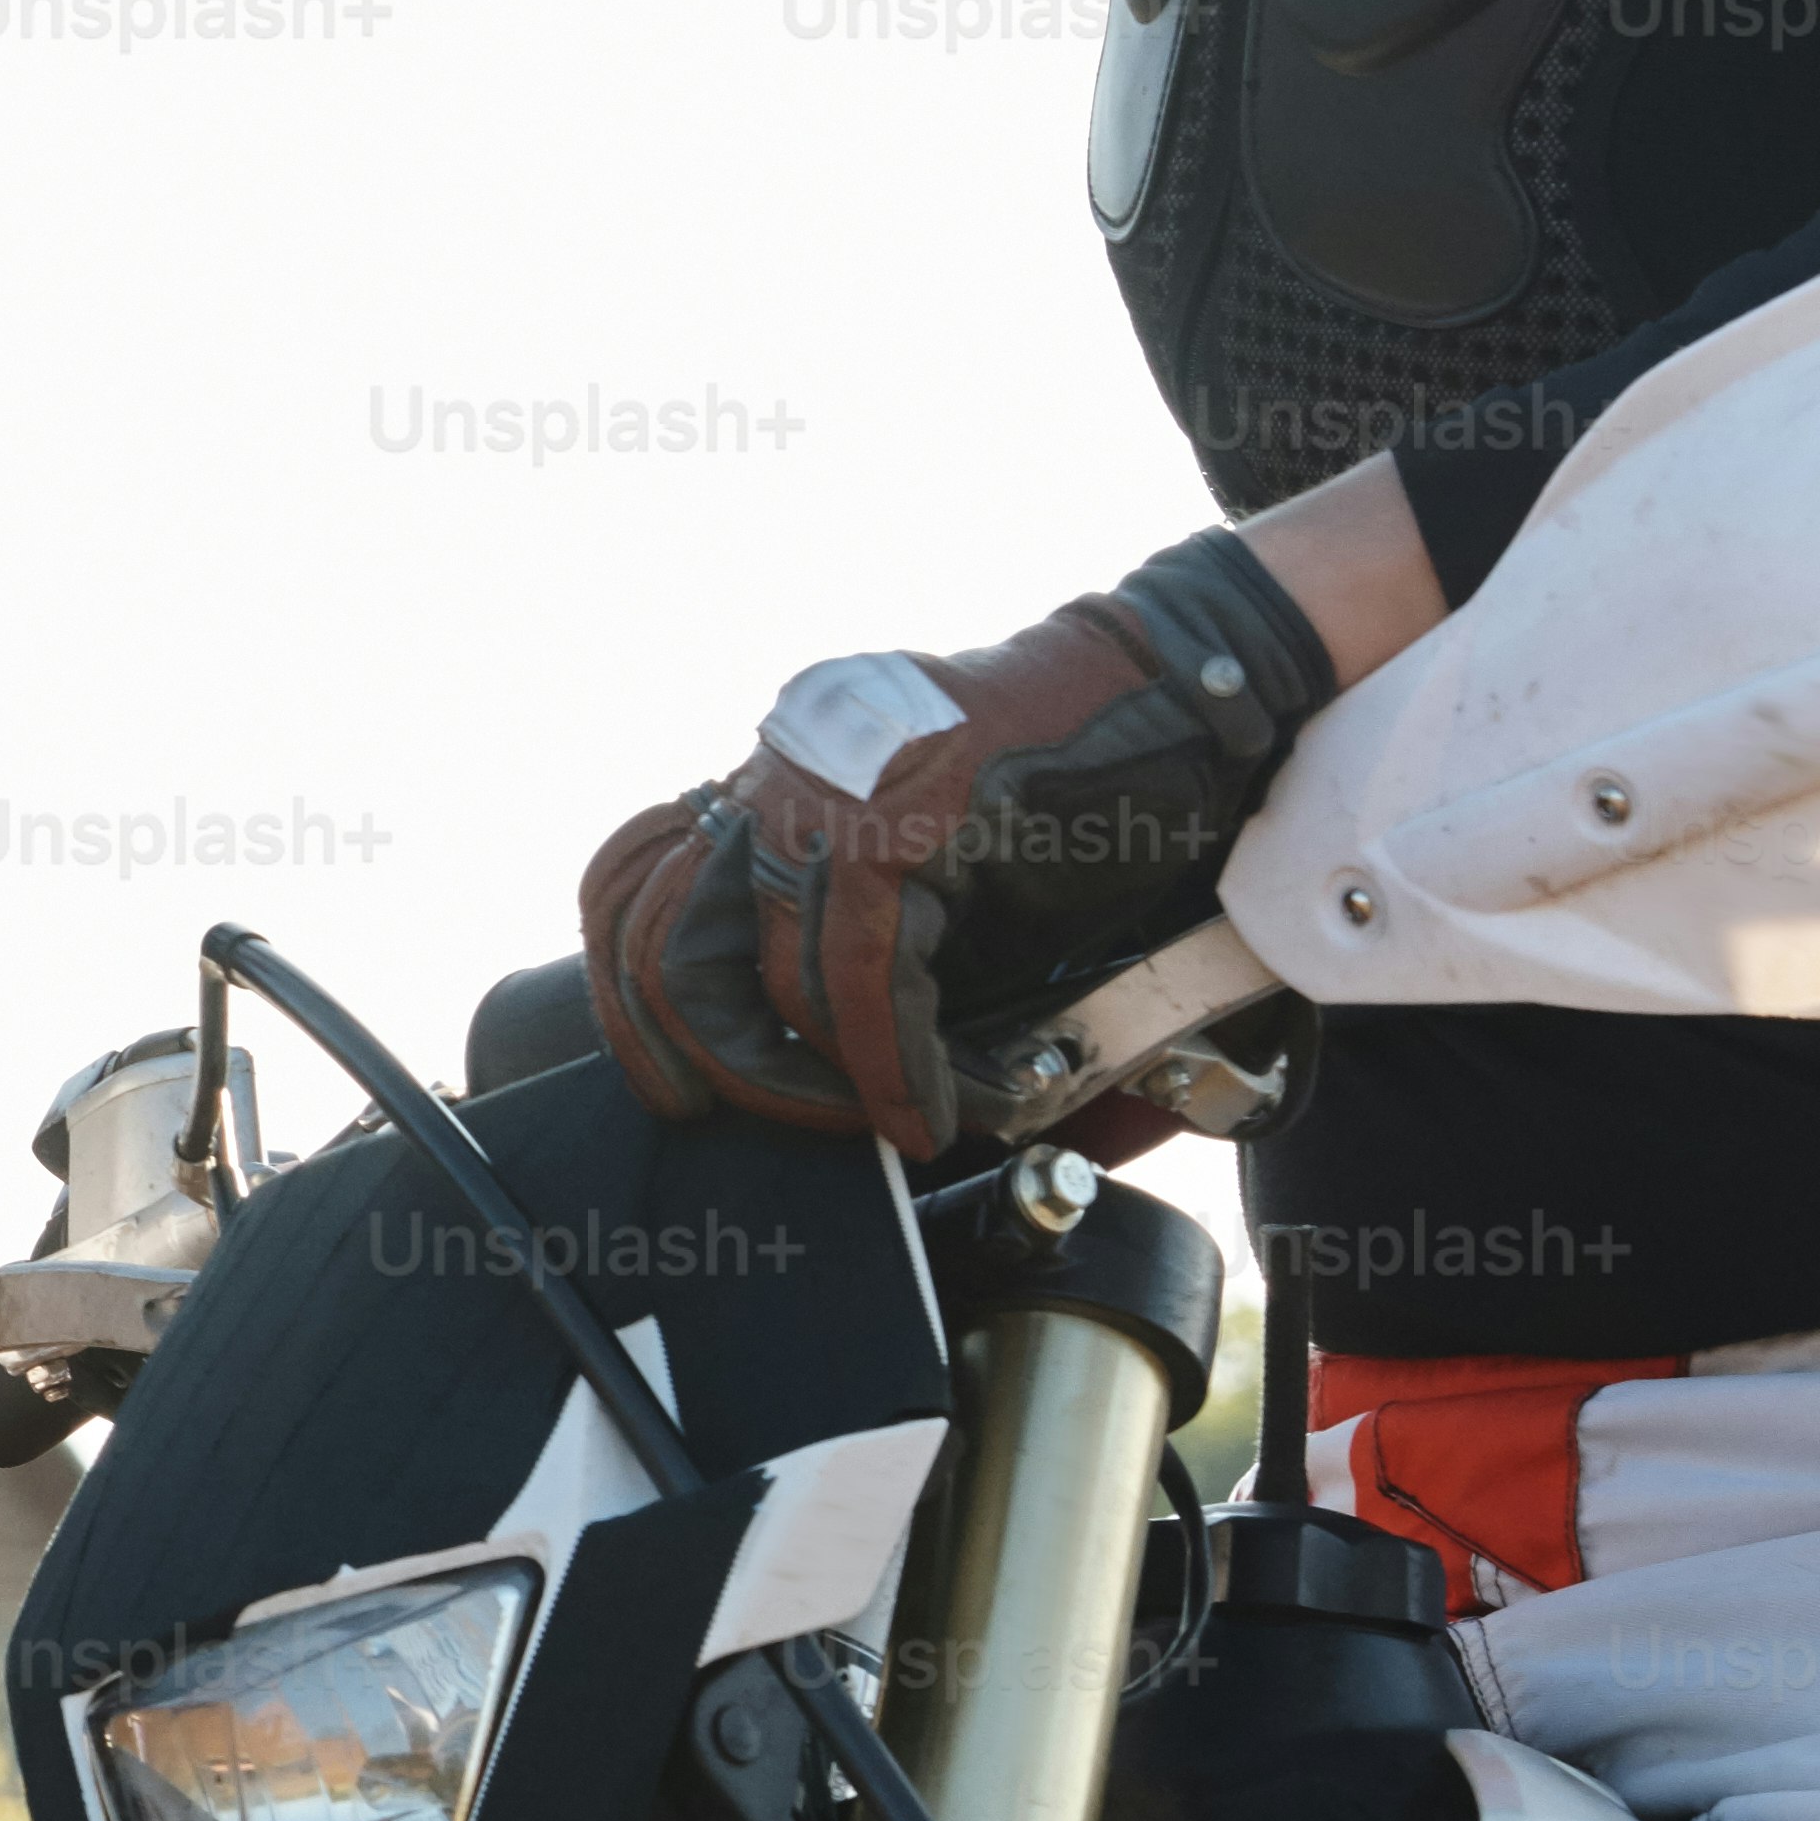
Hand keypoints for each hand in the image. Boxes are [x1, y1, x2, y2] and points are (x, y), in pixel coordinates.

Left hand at [580, 540, 1332, 1160]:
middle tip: (743, 1116)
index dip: (630, 998)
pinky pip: (865, 969)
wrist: (1190, 696)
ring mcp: (837, 782)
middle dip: (695, 1051)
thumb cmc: (1078, 788)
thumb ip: (857, 931)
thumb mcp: (931, 861)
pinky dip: (891, 1061)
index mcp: (773, 767)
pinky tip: (926, 1108)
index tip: (669, 1079)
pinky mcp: (905, 812)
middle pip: (662, 932)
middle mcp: (784, 765)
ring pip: (762, 965)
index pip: (633, 882)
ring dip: (804, 1074)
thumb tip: (817, 1057)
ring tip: (867, 1124)